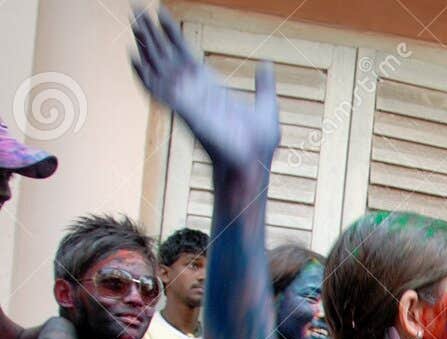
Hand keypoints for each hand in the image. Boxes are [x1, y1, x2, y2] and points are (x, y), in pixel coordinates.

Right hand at [131, 8, 279, 173]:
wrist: (253, 166)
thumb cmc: (258, 146)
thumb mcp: (266, 108)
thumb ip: (264, 85)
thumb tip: (266, 65)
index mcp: (210, 86)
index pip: (184, 52)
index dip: (171, 31)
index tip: (160, 10)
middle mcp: (193, 90)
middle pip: (165, 53)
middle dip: (150, 31)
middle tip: (134, 7)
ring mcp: (187, 99)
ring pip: (159, 65)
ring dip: (144, 43)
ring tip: (131, 21)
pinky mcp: (184, 110)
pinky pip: (159, 90)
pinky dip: (144, 75)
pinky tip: (132, 57)